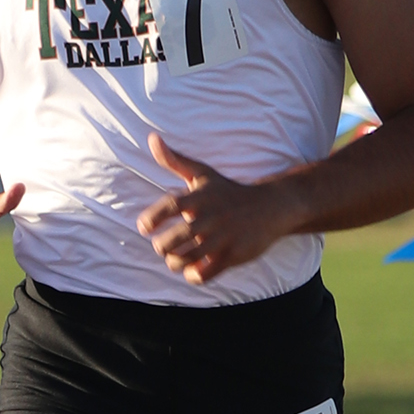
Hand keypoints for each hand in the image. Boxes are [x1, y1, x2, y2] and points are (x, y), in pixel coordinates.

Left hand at [135, 134, 307, 284]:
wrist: (270, 207)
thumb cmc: (228, 191)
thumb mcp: (202, 173)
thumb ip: (174, 160)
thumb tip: (151, 138)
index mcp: (199, 198)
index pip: (170, 206)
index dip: (153, 218)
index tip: (144, 227)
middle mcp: (210, 218)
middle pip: (176, 238)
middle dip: (162, 247)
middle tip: (162, 246)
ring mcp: (222, 238)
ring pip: (188, 258)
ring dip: (175, 263)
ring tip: (175, 259)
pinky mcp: (233, 255)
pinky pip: (206, 273)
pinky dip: (194, 275)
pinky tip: (193, 269)